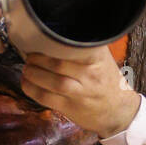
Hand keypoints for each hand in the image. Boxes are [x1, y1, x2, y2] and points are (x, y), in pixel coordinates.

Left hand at [20, 49, 140, 136]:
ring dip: (34, 73)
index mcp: (97, 60)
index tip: (41, 38)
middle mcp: (90, 75)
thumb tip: (59, 33)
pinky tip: (26, 83)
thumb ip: (86, 48)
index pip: (74, 47)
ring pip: (53, 81)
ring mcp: (80, 93)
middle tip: (30, 55)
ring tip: (27, 68)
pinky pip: (46, 98)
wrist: (119, 111)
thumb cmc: (108, 82)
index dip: (53, 43)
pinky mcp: (70, 107)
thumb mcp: (103, 60)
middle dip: (38, 59)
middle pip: (58, 64)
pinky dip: (32, 89)